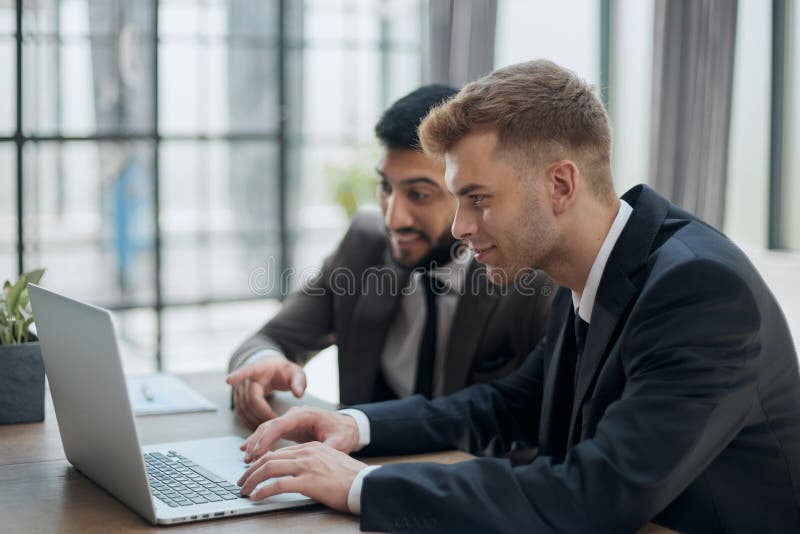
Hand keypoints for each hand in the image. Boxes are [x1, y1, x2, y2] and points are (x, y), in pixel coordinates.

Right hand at [226, 356, 306, 429]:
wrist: (271, 370)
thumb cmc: (283, 371)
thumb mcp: (295, 372)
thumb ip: (299, 381)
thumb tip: (298, 394)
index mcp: (258, 368)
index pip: (246, 371)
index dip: (237, 376)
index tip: (229, 380)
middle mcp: (245, 379)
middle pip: (249, 400)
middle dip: (262, 413)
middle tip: (277, 421)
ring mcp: (239, 390)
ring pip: (243, 410)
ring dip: (256, 420)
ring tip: (272, 427)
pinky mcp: (239, 400)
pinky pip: (241, 414)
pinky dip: (250, 423)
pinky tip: (261, 428)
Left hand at [237, 441, 366, 512]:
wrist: (366, 484)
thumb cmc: (351, 478)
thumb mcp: (330, 463)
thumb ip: (312, 462)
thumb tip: (295, 473)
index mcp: (312, 447)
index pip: (279, 452)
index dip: (262, 461)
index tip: (253, 471)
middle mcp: (308, 453)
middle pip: (270, 457)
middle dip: (251, 470)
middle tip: (242, 481)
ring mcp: (308, 466)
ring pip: (270, 468)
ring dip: (252, 479)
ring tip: (244, 490)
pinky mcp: (309, 481)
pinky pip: (278, 484)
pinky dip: (263, 490)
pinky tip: (256, 497)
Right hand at [241, 406, 359, 462]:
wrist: (347, 426)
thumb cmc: (343, 431)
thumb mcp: (339, 440)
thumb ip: (328, 447)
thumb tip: (320, 455)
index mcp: (305, 414)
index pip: (280, 424)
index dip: (267, 438)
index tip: (258, 452)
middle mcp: (294, 415)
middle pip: (269, 425)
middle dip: (256, 442)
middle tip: (248, 459)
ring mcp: (290, 420)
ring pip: (266, 428)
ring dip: (255, 442)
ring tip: (246, 458)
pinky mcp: (289, 428)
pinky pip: (269, 433)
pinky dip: (259, 442)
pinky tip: (250, 452)